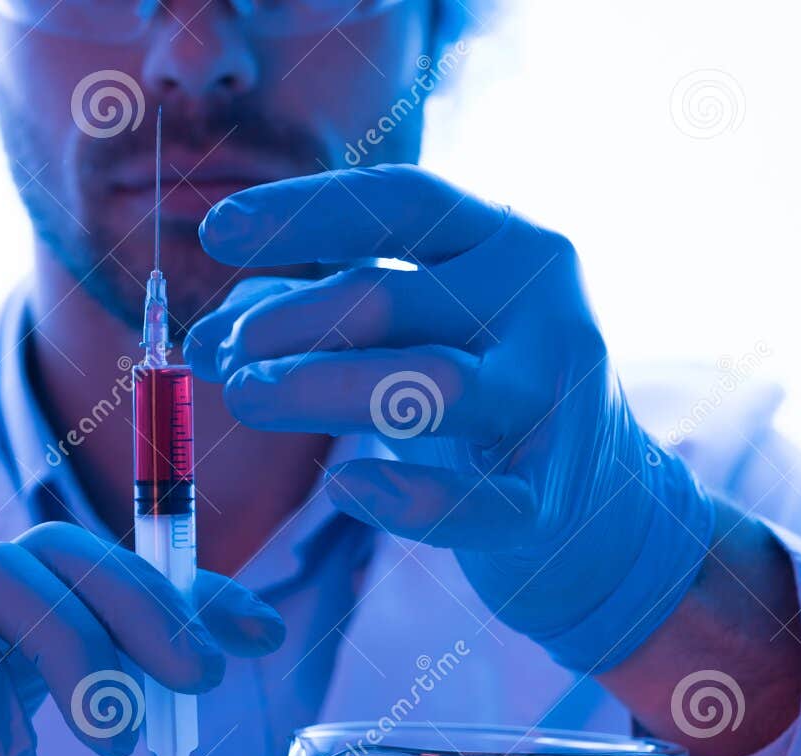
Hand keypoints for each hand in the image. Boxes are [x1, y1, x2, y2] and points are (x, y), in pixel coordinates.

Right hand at [0, 523, 285, 755]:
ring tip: (117, 733)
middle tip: (207, 678)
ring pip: (10, 571)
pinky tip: (15, 753)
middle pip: (76, 558)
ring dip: (80, 641)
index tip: (263, 636)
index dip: (193, 603)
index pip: (118, 602)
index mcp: (20, 668)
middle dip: (154, 604)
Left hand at [189, 164, 714, 673]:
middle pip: (394, 296)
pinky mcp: (553, 495)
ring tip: (247, 397)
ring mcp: (556, 400)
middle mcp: (540, 306)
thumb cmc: (480, 402)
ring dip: (324, 389)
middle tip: (225, 360)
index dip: (302, 211)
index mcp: (504, 244)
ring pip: (431, 387)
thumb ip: (310, 322)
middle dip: (291, 325)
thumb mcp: (405, 337)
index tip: (214, 232)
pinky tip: (345, 487)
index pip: (400, 203)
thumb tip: (202, 342)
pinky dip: (406, 498)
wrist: (598, 507)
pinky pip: (474, 502)